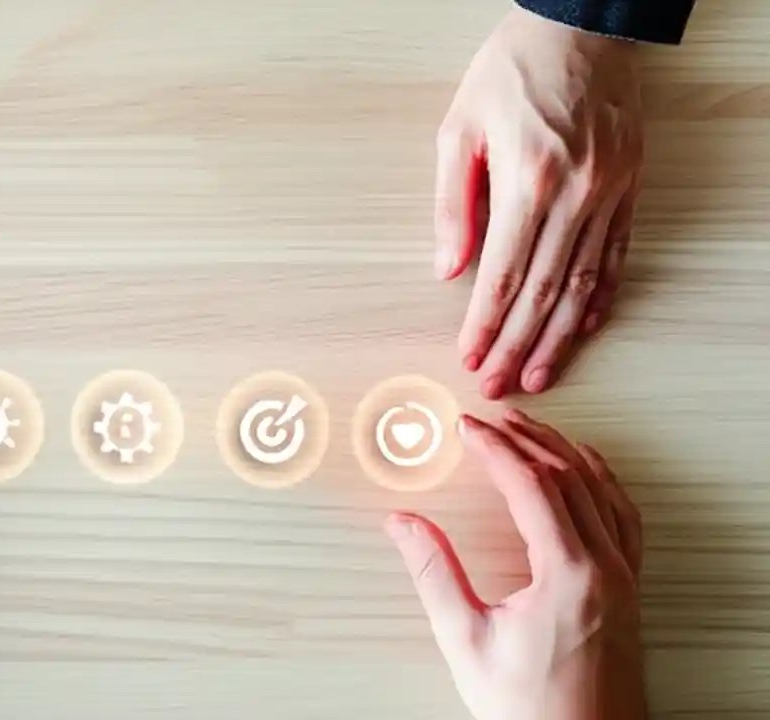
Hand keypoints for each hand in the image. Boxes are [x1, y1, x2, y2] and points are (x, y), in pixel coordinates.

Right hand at [386, 410, 644, 719]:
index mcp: (568, 574)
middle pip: (570, 476)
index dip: (495, 449)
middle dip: (527, 438)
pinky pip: (623, 517)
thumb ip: (434, 574)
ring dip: (565, 451)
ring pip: (603, 490)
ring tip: (532, 429)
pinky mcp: (629, 592)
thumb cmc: (529, 710)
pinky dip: (601, 481)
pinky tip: (584, 473)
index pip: (532, 485)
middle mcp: (606, 568)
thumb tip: (403, 523)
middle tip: (491, 418)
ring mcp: (625, 578)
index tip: (467, 427)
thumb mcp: (465, 640)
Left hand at [435, 9, 642, 397]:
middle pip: (545, 291)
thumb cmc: (510, 73)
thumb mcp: (459, 129)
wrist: (581, 28)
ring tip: (539, 375)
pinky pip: (615, 256)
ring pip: (584, 284)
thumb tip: (448, 268)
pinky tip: (580, 331)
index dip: (485, 324)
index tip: (470, 358)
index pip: (504, 274)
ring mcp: (610, 193)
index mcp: (529, 180)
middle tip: (499, 385)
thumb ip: (453, 204)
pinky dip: (599, 299)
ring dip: (559, 338)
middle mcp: (577, 194)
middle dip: (517, 345)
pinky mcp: (629, 188)